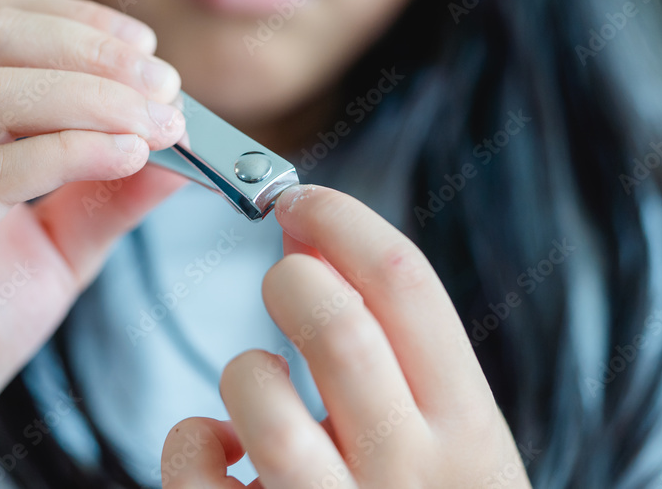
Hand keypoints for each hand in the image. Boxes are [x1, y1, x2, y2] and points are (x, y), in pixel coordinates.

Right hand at [0, 0, 187, 487]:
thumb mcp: (60, 246)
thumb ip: (111, 195)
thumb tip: (177, 152)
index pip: (6, 28)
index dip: (86, 26)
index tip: (150, 53)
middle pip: (1, 42)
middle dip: (98, 54)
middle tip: (166, 91)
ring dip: (96, 99)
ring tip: (160, 127)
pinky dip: (69, 153)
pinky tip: (126, 157)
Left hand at [161, 185, 531, 488]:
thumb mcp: (455, 450)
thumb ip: (405, 363)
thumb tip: (318, 243)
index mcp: (469, 434)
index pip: (406, 284)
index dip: (344, 221)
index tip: (301, 201)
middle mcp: (407, 475)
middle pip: (331, 318)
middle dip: (291, 277)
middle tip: (284, 283)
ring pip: (255, 389)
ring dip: (245, 369)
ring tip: (262, 388)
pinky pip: (193, 461)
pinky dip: (191, 438)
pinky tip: (220, 454)